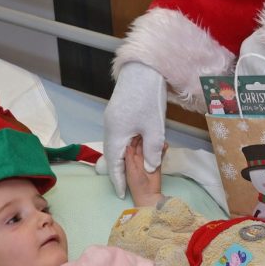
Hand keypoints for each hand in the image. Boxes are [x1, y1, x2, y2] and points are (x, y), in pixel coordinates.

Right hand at [103, 62, 167, 197]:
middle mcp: (109, 128)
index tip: (122, 195)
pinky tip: (132, 149)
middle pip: (111, 155)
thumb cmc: (149, 98)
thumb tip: (151, 169)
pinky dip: (123, 146)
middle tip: (126, 186)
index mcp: (116, 134)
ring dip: (121, 158)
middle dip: (118, 171)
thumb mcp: (155, 129)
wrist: (143, 70)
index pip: (114, 164)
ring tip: (130, 171)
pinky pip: (117, 135)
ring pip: (114, 145)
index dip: (118, 181)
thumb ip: (152, 151)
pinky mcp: (116, 113)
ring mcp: (111, 119)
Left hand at [126, 136, 166, 206]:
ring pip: (150, 149)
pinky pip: (159, 154)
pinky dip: (162, 150)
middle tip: (149, 129)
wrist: (148, 195)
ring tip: (159, 136)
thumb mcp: (131, 170)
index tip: (137, 130)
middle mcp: (139, 159)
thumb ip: (130, 158)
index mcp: (130, 160)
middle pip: (141, 146)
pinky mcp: (157, 163)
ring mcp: (148, 160)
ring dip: (154, 143)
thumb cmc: (137, 184)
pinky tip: (165, 144)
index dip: (134, 139)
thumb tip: (128, 145)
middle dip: (145, 138)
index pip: (132, 147)